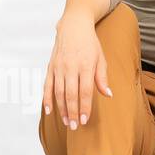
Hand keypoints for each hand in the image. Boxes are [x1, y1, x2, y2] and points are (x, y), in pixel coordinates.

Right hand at [44, 11, 110, 129]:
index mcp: (85, 66)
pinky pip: (47, 86)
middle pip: (70, 94)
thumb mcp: (101, 58)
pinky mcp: (50, 68)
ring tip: (65, 122)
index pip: (85, 91)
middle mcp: (70, 68)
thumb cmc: (90, 44)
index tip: (84, 120)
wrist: (73, 27)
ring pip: (58, 93)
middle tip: (74, 127)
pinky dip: (46, 99)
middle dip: (72, 112)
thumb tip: (108, 94)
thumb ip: (102, 77)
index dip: (84, 107)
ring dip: (61, 109)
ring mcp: (58, 68)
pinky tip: (49, 111)